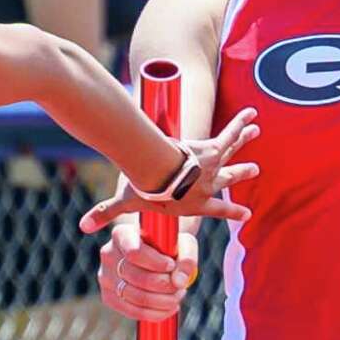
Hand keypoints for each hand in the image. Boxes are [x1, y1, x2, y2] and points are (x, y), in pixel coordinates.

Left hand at [78, 107, 260, 231]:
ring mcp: (212, 166)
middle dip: (242, 173)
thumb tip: (83, 226)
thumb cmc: (147, 191)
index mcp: (195, 204)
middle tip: (254, 169)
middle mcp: (208, 185)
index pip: (216, 210)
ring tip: (256, 130)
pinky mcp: (211, 149)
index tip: (246, 214)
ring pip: (232, 150)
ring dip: (244, 139)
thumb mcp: (127, 203)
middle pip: (229, 178)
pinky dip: (240, 122)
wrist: (159, 172)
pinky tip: (251, 113)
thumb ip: (106, 213)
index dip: (231, 212)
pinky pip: (230, 133)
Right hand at [97, 219, 199, 321]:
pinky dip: (153, 314)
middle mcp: (108, 254)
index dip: (155, 263)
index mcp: (122, 234)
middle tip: (181, 287)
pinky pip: (130, 311)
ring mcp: (105, 276)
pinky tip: (169, 309)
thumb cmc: (169, 245)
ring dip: (161, 301)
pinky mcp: (108, 296)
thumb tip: (179, 282)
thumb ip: (186, 258)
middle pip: (135, 277)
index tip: (172, 265)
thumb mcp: (183, 243)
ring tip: (177, 296)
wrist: (155, 253)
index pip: (134, 252)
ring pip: (134, 296)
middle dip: (163, 285)